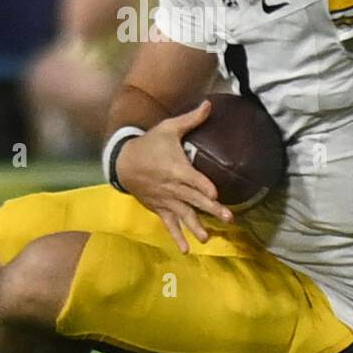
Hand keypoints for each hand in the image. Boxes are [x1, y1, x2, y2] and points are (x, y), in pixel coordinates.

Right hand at [115, 99, 231, 252]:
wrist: (124, 162)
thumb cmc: (150, 143)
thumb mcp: (168, 128)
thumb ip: (191, 118)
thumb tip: (210, 103)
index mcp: (176, 167)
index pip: (192, 178)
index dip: (203, 186)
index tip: (215, 194)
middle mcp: (172, 187)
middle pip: (193, 199)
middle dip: (211, 210)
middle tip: (229, 219)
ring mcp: (165, 200)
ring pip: (183, 215)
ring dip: (195, 227)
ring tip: (207, 239)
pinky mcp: (159, 208)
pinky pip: (169, 224)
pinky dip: (176, 236)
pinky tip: (186, 250)